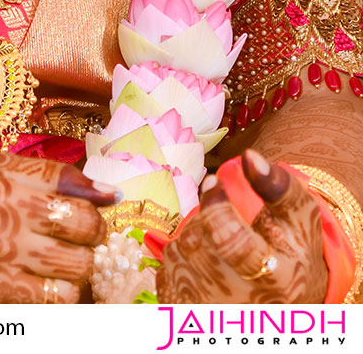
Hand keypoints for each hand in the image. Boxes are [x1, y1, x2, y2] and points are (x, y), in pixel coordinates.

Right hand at [0, 154, 115, 302]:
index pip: (76, 195)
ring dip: (74, 279)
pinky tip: (39, 292)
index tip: (91, 220)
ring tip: (59, 272)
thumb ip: (49, 179)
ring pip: (71, 280)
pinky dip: (51, 302)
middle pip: (82, 237)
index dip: (94, 213)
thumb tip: (110, 194)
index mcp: (2, 180)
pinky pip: (45, 309)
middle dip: (90, 246)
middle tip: (79, 248)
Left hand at [159, 150, 328, 304]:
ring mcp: (208, 311)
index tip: (213, 182)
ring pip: (182, 251)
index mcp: (273, 279)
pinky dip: (184, 257)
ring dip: (196, 236)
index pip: (231, 240)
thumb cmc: (291, 252)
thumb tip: (250, 157)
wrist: (284, 303)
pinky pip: (169, 265)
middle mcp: (239, 302)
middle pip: (201, 239)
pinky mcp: (183, 312)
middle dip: (206, 219)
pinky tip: (209, 268)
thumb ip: (279, 186)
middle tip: (226, 221)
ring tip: (223, 250)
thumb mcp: (300, 219)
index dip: (216, 204)